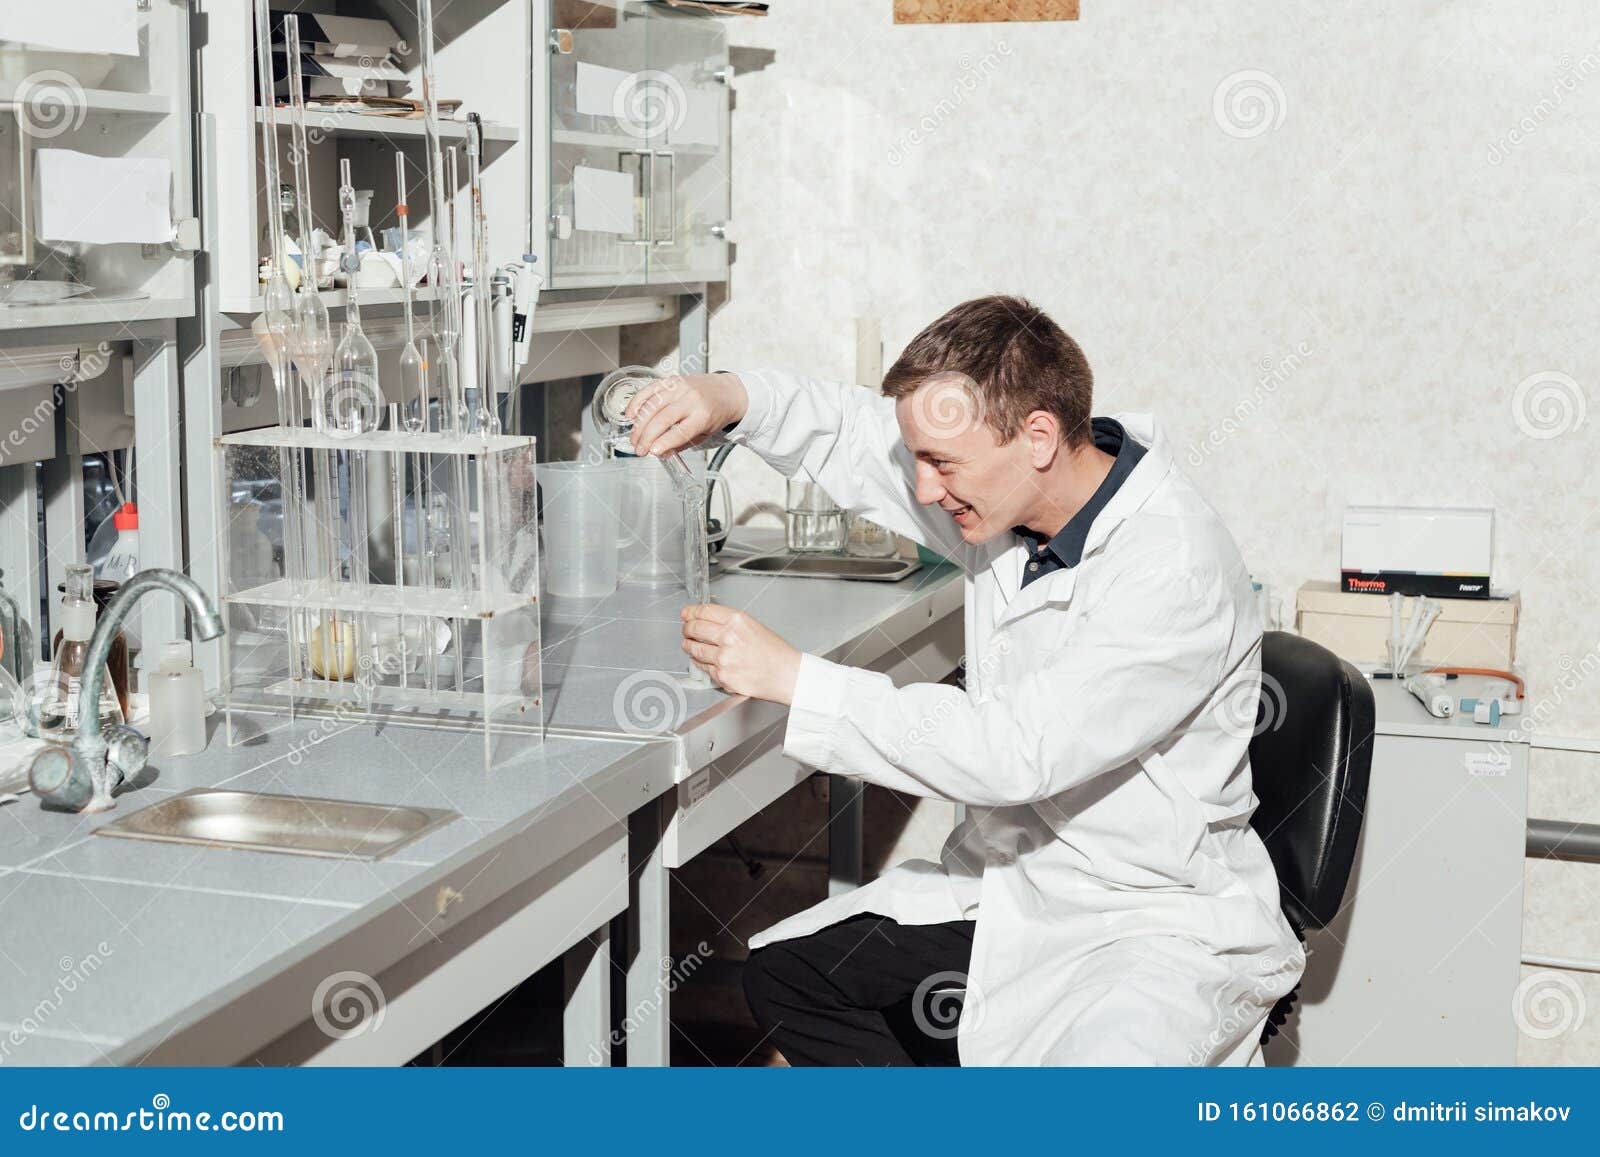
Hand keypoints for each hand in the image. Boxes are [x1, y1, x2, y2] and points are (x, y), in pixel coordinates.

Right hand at [624, 372, 747, 457]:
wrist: (725, 391)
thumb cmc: (714, 413)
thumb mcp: (704, 434)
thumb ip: (682, 443)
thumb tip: (660, 452)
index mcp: (703, 415)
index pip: (681, 430)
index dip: (664, 441)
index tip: (652, 451)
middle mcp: (691, 399)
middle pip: (663, 418)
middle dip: (647, 436)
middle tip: (638, 449)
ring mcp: (680, 387)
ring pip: (653, 405)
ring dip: (639, 423)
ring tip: (634, 438)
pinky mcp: (671, 381)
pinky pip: (650, 389)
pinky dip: (637, 402)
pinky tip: (630, 415)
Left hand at [681, 604, 801, 704]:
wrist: (787, 675)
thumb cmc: (775, 652)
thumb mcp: (753, 626)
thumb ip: (729, 623)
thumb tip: (706, 621)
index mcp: (737, 621)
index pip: (704, 611)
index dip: (691, 612)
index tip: (686, 614)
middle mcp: (728, 637)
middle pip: (694, 628)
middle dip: (687, 629)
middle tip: (686, 630)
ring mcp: (724, 658)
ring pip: (694, 649)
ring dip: (689, 646)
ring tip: (689, 645)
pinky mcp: (722, 676)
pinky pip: (703, 667)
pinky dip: (700, 663)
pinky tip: (704, 660)